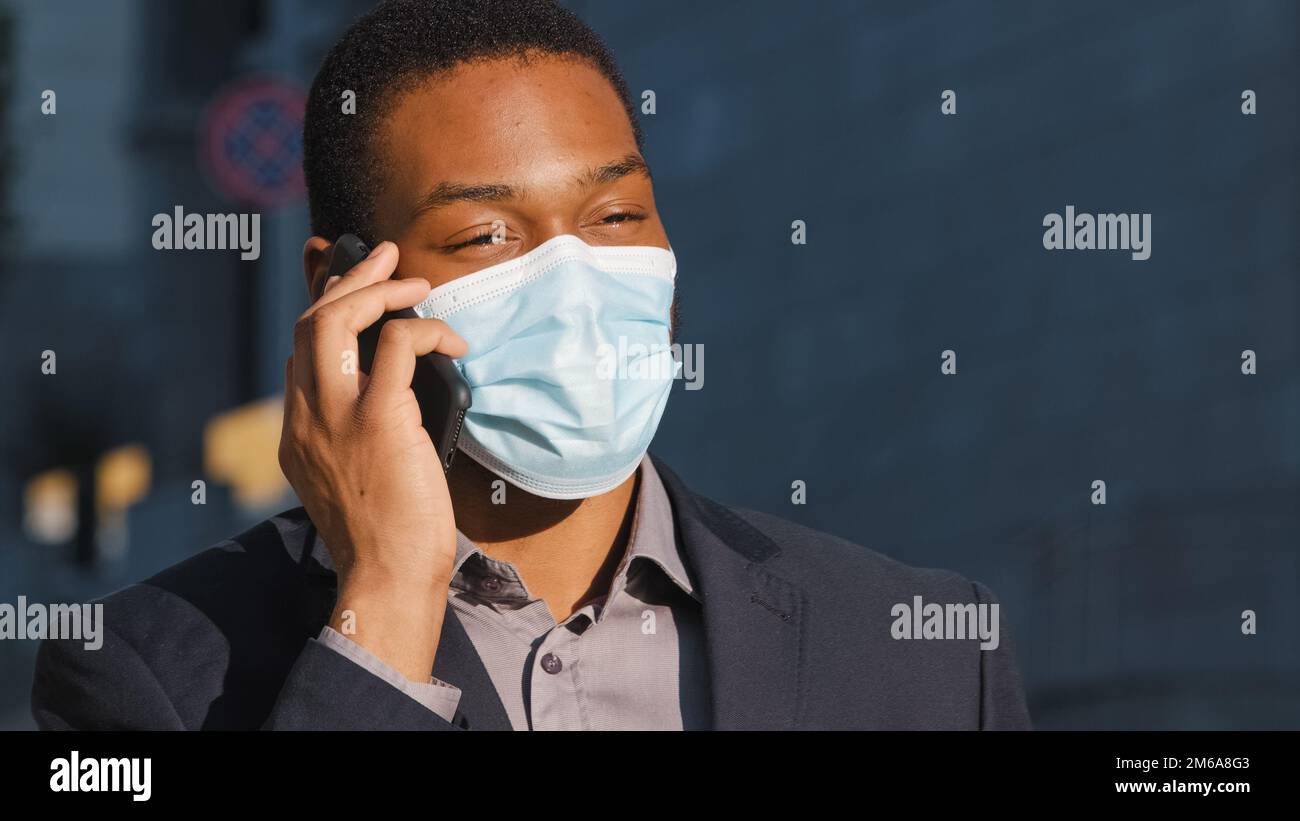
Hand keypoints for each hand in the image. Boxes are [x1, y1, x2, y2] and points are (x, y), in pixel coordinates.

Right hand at [279, 240, 467, 680]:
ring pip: (335, 321)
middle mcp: (305, 417)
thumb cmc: (387, 538)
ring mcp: (335, 416)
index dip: (328, 309)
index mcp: (297, 432)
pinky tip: (452, 341)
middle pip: (310, 323)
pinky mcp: (378, 420)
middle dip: (348, 281)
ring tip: (415, 280)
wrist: (386, 578)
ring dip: (378, 290)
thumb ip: (357, 437)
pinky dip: (426, 329)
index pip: (301, 351)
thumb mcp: (356, 479)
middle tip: (385, 258)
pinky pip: (398, 345)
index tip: (358, 289)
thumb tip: (401, 398)